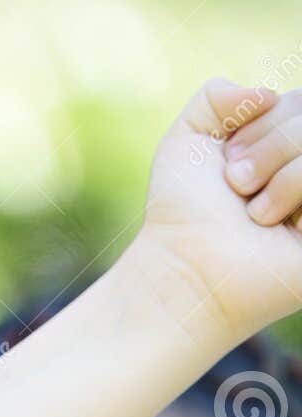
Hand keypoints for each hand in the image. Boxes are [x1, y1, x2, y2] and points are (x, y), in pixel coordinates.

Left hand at [132, 78, 301, 346]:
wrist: (184, 268)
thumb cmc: (183, 211)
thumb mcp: (187, 140)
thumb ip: (215, 97)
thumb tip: (268, 93)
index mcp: (287, 147)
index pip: (301, 101)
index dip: (261, 125)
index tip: (227, 163)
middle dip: (269, 147)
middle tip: (237, 186)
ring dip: (282, 177)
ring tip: (255, 214)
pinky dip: (298, 193)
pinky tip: (279, 226)